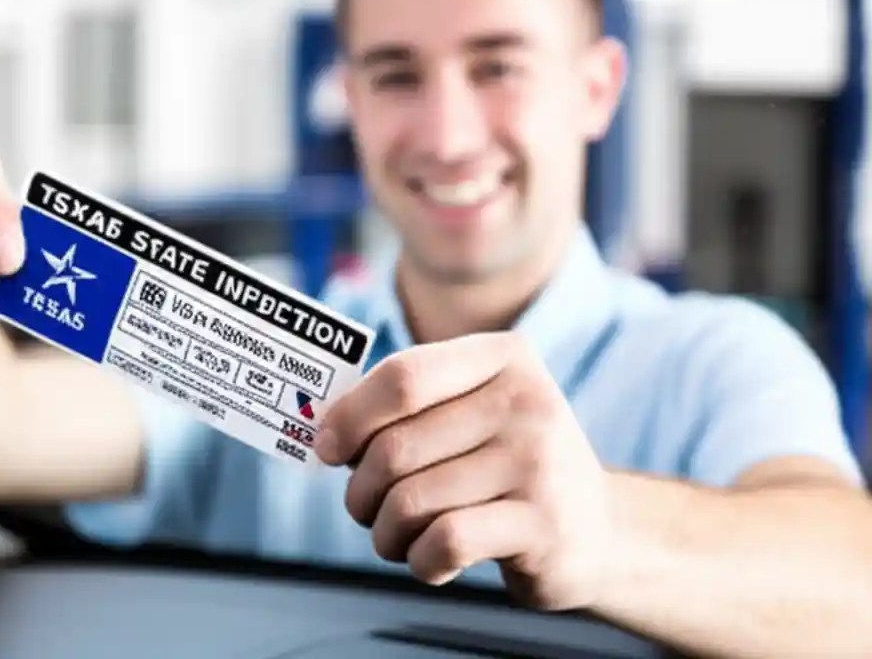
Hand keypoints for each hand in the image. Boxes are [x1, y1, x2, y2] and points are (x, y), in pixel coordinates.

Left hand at [315, 332, 616, 609]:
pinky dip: (420, 560)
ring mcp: (540, 463)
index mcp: (502, 357)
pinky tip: (433, 559)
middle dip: (360, 490)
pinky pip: (444, 542)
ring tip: (397, 537)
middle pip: (395, 448)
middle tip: (364, 509)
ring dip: (386, 532)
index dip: (349, 416)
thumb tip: (321, 427)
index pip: (402, 377)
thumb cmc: (503, 465)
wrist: (595, 530)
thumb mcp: (467, 413)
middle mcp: (527, 401)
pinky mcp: (544, 525)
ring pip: (410, 501)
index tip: (327, 448)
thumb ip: (403, 409)